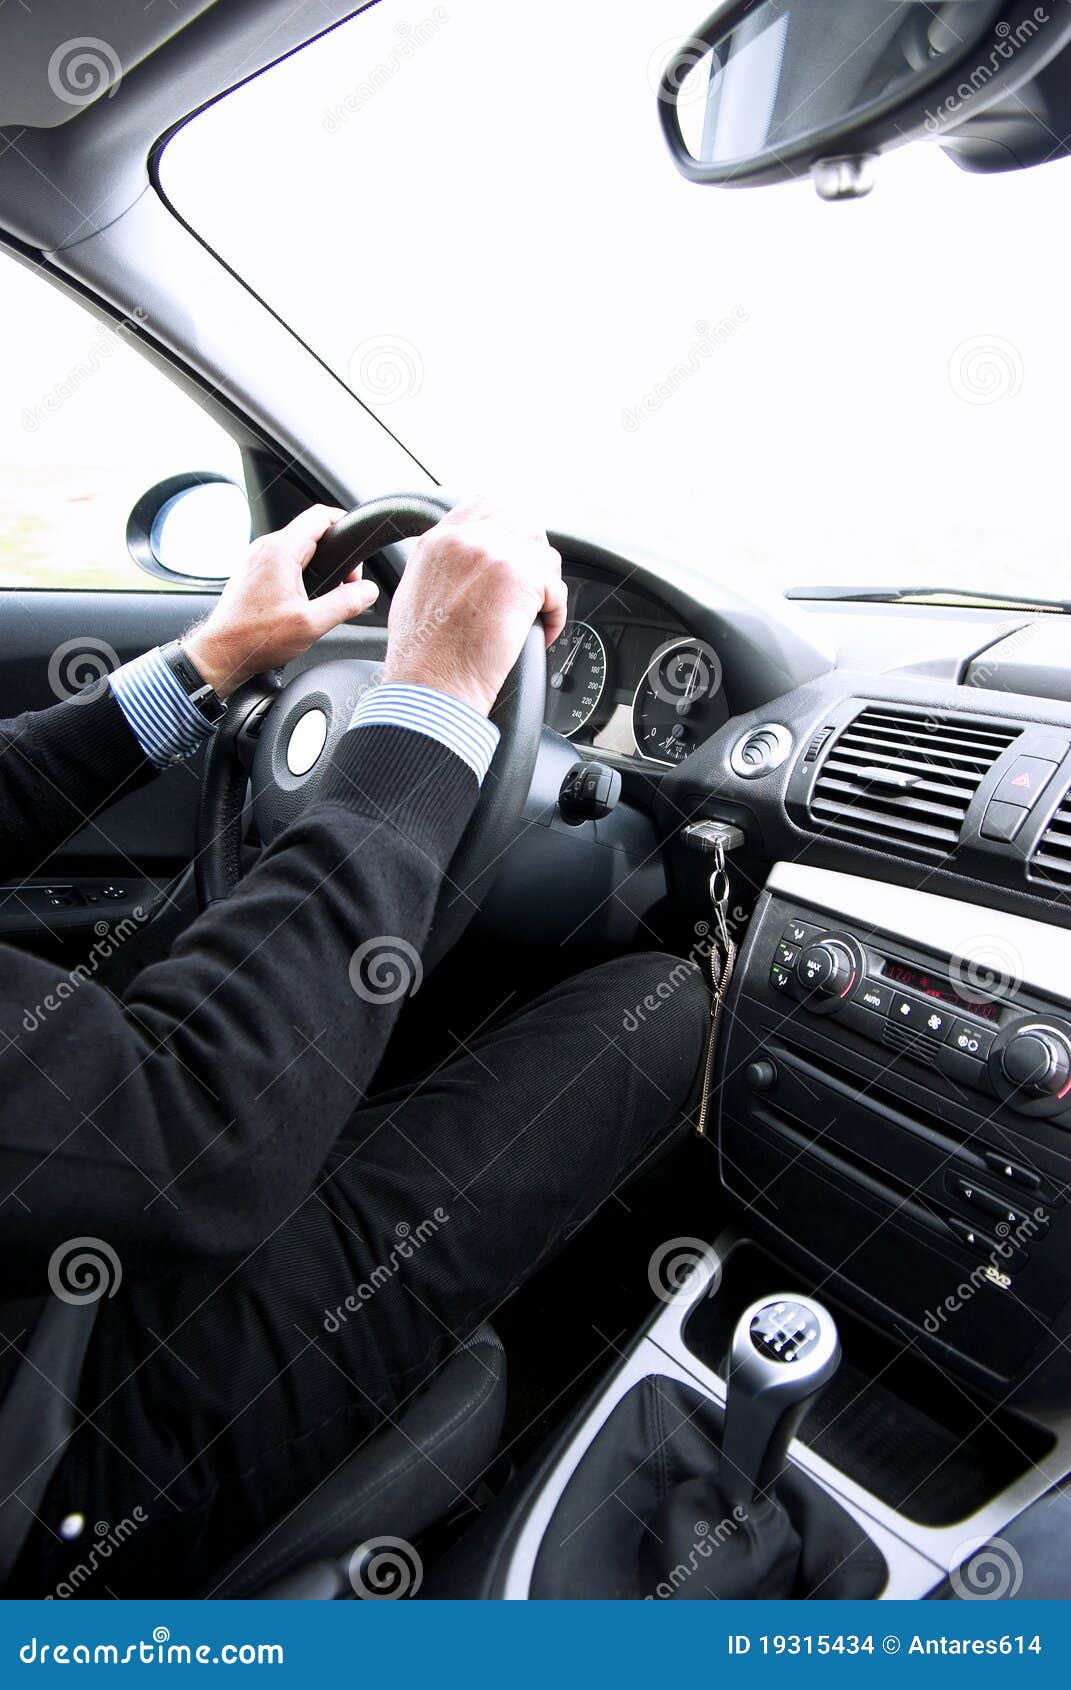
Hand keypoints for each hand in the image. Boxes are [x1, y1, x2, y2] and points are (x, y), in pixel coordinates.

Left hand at [182, 505, 379, 698]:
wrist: (221, 653)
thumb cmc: (256, 639)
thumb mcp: (312, 624)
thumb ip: (346, 604)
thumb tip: (368, 591)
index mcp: (280, 551)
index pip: (319, 516)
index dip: (343, 524)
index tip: (355, 547)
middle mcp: (264, 549)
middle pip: (310, 533)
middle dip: (334, 555)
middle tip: (346, 585)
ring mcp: (255, 560)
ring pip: (296, 548)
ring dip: (317, 566)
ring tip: (325, 595)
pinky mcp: (251, 573)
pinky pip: (282, 562)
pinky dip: (299, 574)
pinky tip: (303, 600)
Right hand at [382, 497, 565, 714]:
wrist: (430, 684)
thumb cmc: (420, 655)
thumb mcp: (415, 589)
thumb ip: (442, 563)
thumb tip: (465, 565)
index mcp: (439, 540)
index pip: (486, 505)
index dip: (507, 528)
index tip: (514, 553)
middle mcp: (467, 540)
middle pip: (523, 526)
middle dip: (532, 558)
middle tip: (528, 591)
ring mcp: (496, 556)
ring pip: (545, 557)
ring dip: (545, 587)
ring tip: (532, 615)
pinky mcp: (522, 580)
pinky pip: (557, 590)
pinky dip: (554, 615)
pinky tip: (540, 631)